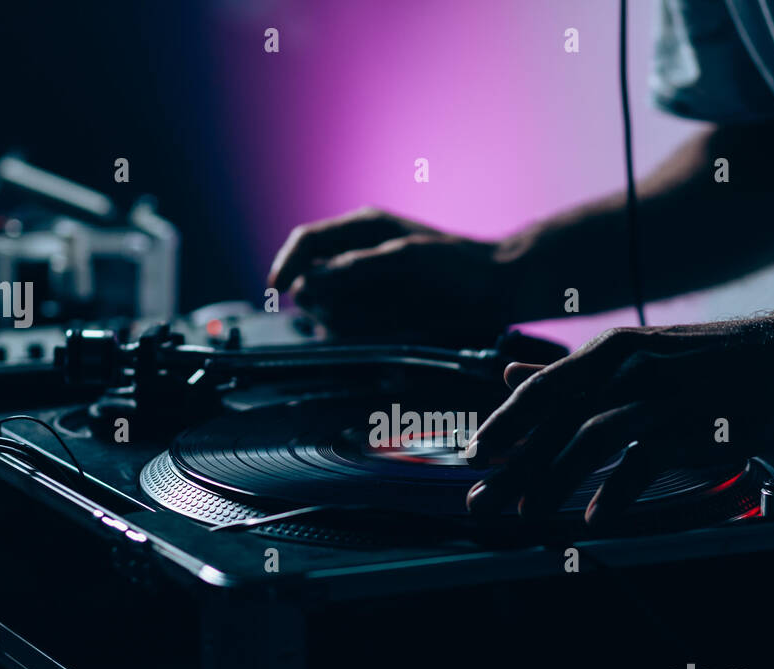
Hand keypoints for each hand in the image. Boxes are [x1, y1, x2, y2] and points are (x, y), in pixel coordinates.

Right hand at [267, 207, 513, 343]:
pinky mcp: (377, 314)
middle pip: (310, 281)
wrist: (497, 290)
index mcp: (360, 229)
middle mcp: (356, 256)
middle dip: (325, 301)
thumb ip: (356, 267)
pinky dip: (360, 335)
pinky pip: (349, 329)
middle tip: (360, 313)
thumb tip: (310, 282)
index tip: (276, 290)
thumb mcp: (406, 258)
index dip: (286, 264)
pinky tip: (389, 333)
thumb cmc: (457, 265)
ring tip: (388, 321)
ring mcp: (366, 287)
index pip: (306, 242)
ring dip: (346, 321)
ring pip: (327, 311)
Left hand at [463, 326, 773, 524]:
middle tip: (479, 501)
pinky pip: (645, 460)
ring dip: (552, 480)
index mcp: (606, 352)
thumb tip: (509, 375)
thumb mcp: (631, 356)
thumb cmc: (704, 362)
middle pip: (555, 421)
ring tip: (524, 515)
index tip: (470, 457)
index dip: (502, 425)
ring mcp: (659, 395)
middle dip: (511, 465)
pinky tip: (592, 518)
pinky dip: (617, 490)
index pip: (540, 390)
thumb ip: (568, 373)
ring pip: (591, 439)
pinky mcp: (693, 423)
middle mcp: (626, 369)